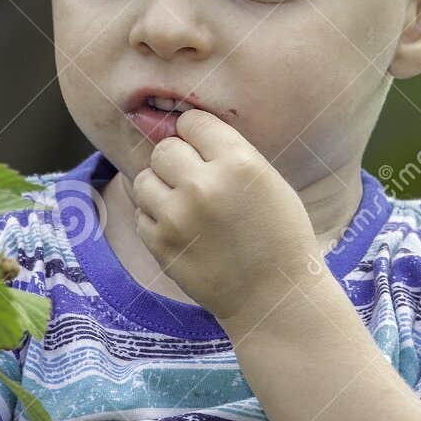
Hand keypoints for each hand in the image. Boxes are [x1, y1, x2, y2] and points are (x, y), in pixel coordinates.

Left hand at [129, 109, 324, 327]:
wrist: (274, 298)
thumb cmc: (279, 236)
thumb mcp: (268, 181)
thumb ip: (228, 154)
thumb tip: (185, 132)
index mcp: (238, 163)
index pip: (192, 122)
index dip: (196, 134)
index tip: (202, 148)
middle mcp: (204, 185)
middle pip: (164, 149)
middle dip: (177, 161)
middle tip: (193, 180)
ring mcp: (178, 217)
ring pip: (144, 180)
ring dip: (161, 188)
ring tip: (184, 205)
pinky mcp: (161, 245)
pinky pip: (141, 214)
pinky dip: (156, 219)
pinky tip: (182, 230)